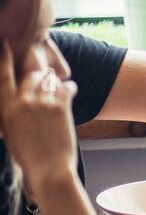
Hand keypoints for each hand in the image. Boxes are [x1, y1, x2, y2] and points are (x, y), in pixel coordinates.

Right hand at [0, 40, 78, 196]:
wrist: (49, 170)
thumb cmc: (29, 157)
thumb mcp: (11, 133)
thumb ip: (14, 112)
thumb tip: (19, 100)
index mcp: (6, 108)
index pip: (3, 76)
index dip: (4, 58)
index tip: (6, 44)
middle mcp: (22, 101)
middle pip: (30, 75)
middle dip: (38, 74)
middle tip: (45, 77)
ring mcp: (42, 103)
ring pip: (49, 80)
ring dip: (54, 81)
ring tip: (57, 88)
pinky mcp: (61, 106)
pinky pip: (66, 87)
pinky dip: (69, 87)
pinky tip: (70, 89)